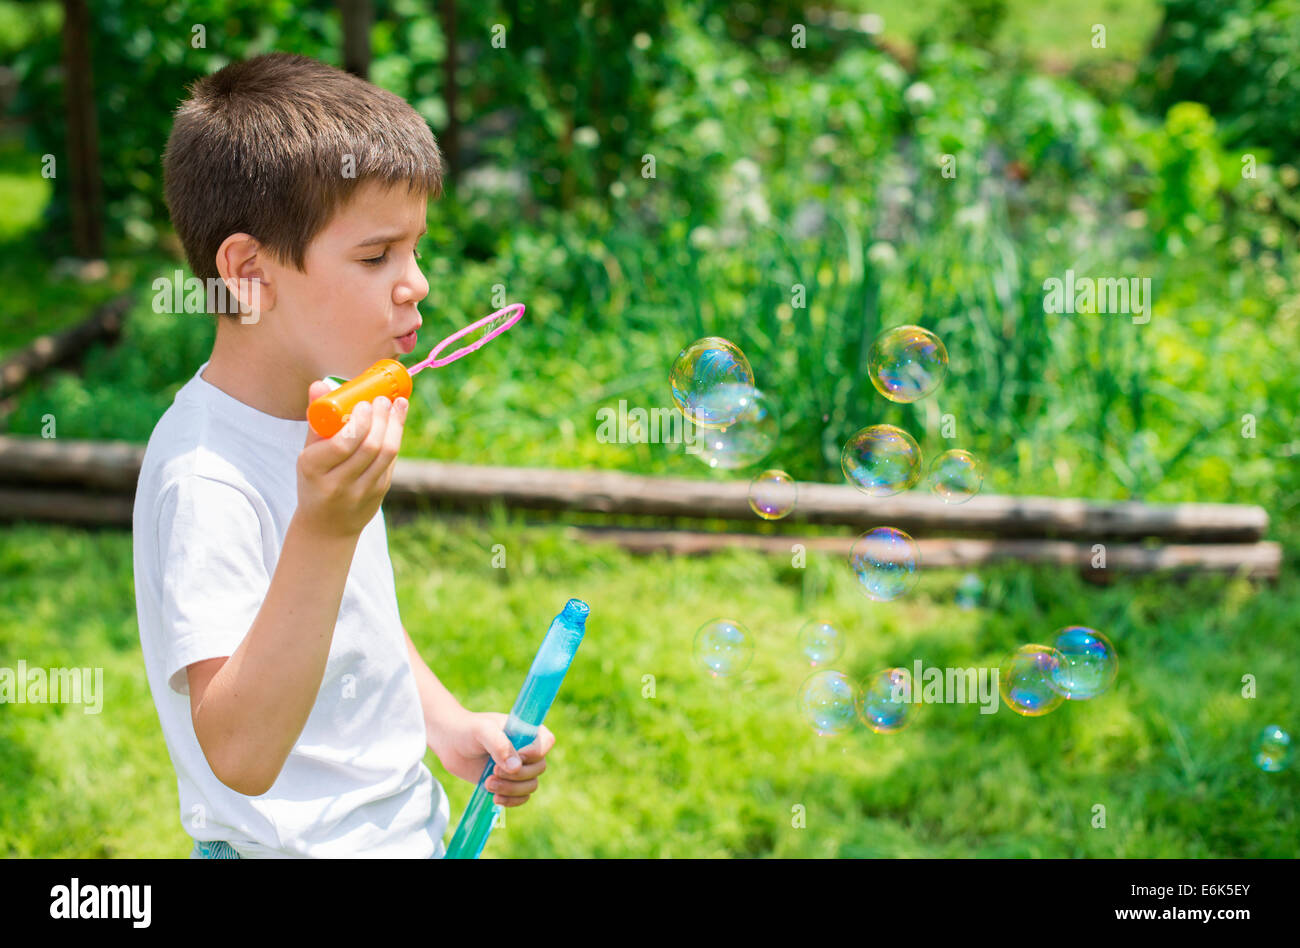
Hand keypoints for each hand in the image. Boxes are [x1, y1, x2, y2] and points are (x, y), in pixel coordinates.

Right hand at [295, 380, 407, 537]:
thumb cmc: (315, 479)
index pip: (342, 444)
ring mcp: (361, 491)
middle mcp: (338, 484)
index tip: (365, 403)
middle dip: (380, 418)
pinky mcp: (379, 492)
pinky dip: (396, 437)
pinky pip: (392, 461)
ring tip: (393, 405)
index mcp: (314, 470)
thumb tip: (320, 384)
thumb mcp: (308, 452)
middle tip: (382, 399)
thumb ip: (317, 419)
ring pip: (386, 454)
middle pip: (369, 447)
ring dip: (393, 425)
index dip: (359, 421)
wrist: (326, 525)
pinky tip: (397, 420)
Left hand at [433, 709, 554, 806]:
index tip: (517, 757)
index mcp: (526, 731)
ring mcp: (518, 768)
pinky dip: (511, 800)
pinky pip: (521, 797)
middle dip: (518, 775)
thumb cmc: (468, 730)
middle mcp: (526, 750)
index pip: (546, 741)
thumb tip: (516, 767)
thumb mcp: (482, 731)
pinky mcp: (508, 783)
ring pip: (531, 785)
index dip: (536, 753)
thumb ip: (499, 745)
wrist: (450, 743)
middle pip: (539, 768)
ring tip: (488, 783)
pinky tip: (494, 797)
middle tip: (493, 771)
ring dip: (511, 789)